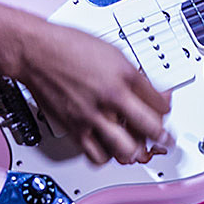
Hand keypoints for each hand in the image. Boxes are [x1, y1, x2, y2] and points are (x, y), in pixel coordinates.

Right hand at [12, 20, 170, 165]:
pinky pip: (97, 156)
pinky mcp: (75, 129)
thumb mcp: (112, 51)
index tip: (165, 108)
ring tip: (138, 148)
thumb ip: (131, 74)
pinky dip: (107, 157)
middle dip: (163, 137)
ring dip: (137, 152)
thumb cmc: (69, 46)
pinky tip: (109, 149)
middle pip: (150, 129)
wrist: (37, 52)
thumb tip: (146, 91)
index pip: (160, 102)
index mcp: (125, 75)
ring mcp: (93, 116)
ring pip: (127, 150)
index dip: (167, 107)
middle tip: (165, 140)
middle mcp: (111, 97)